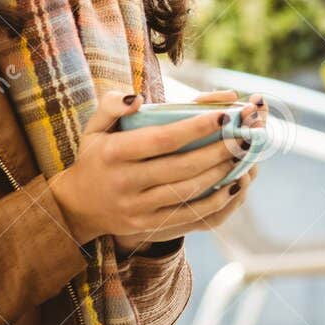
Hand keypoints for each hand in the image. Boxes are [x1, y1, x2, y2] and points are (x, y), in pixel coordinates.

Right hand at [48, 89, 261, 248]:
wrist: (79, 207)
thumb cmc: (95, 157)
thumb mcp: (94, 127)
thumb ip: (112, 105)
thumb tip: (139, 97)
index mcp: (114, 154)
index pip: (162, 140)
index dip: (195, 128)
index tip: (224, 116)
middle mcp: (125, 183)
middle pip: (182, 167)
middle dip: (219, 150)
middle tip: (245, 135)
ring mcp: (138, 209)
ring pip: (189, 192)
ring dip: (222, 174)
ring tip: (243, 155)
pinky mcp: (149, 227)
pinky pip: (190, 217)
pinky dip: (216, 202)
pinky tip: (234, 185)